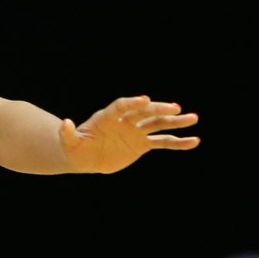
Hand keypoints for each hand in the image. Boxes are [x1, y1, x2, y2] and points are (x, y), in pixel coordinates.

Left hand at [60, 95, 199, 173]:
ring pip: (158, 124)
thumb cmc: (75, 148)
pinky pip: (162, 143)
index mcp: (107, 117)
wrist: (85, 158)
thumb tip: (64, 123)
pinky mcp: (142, 144)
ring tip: (193, 118)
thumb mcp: (69, 143)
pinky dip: (178, 143)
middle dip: (159, 109)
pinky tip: (194, 141)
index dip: (133, 103)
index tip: (145, 99)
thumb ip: (68, 134)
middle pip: (144, 112)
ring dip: (175, 121)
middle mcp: (125, 121)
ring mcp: (135, 132)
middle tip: (176, 108)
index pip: (122, 106)